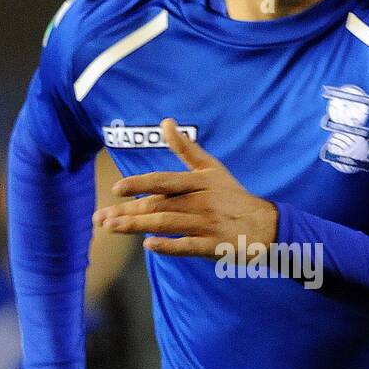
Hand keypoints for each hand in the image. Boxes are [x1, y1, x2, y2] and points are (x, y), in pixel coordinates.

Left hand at [93, 117, 278, 257]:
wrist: (267, 226)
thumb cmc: (233, 197)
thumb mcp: (213, 169)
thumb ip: (187, 149)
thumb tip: (166, 122)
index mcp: (199, 182)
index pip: (164, 182)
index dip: (140, 185)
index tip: (116, 189)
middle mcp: (202, 202)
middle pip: (159, 205)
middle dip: (128, 212)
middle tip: (100, 218)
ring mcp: (208, 225)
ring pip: (167, 224)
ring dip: (138, 227)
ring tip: (112, 229)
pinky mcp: (214, 246)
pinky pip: (189, 246)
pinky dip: (170, 246)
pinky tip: (149, 246)